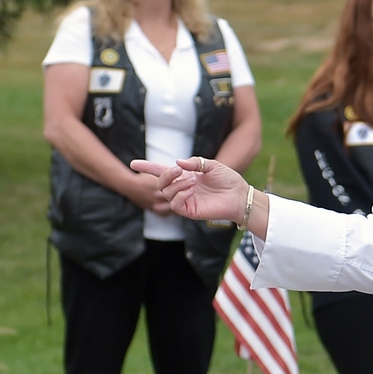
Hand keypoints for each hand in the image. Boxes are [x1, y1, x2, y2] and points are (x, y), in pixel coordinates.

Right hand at [131, 157, 246, 223]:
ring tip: (192, 181)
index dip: (147, 167)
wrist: (239, 195)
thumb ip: (194, 162)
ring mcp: (185, 200)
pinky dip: (180, 195)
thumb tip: (177, 163)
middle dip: (165, 175)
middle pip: (161, 183)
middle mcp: (182, 188)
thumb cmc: (227, 179)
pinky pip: (175, 205)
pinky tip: (190, 191)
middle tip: (176, 170)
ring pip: (167, 193)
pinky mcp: (190, 211)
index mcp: (185, 176)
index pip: (161, 172)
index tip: (133, 163)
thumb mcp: (211, 165)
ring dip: (176, 185)